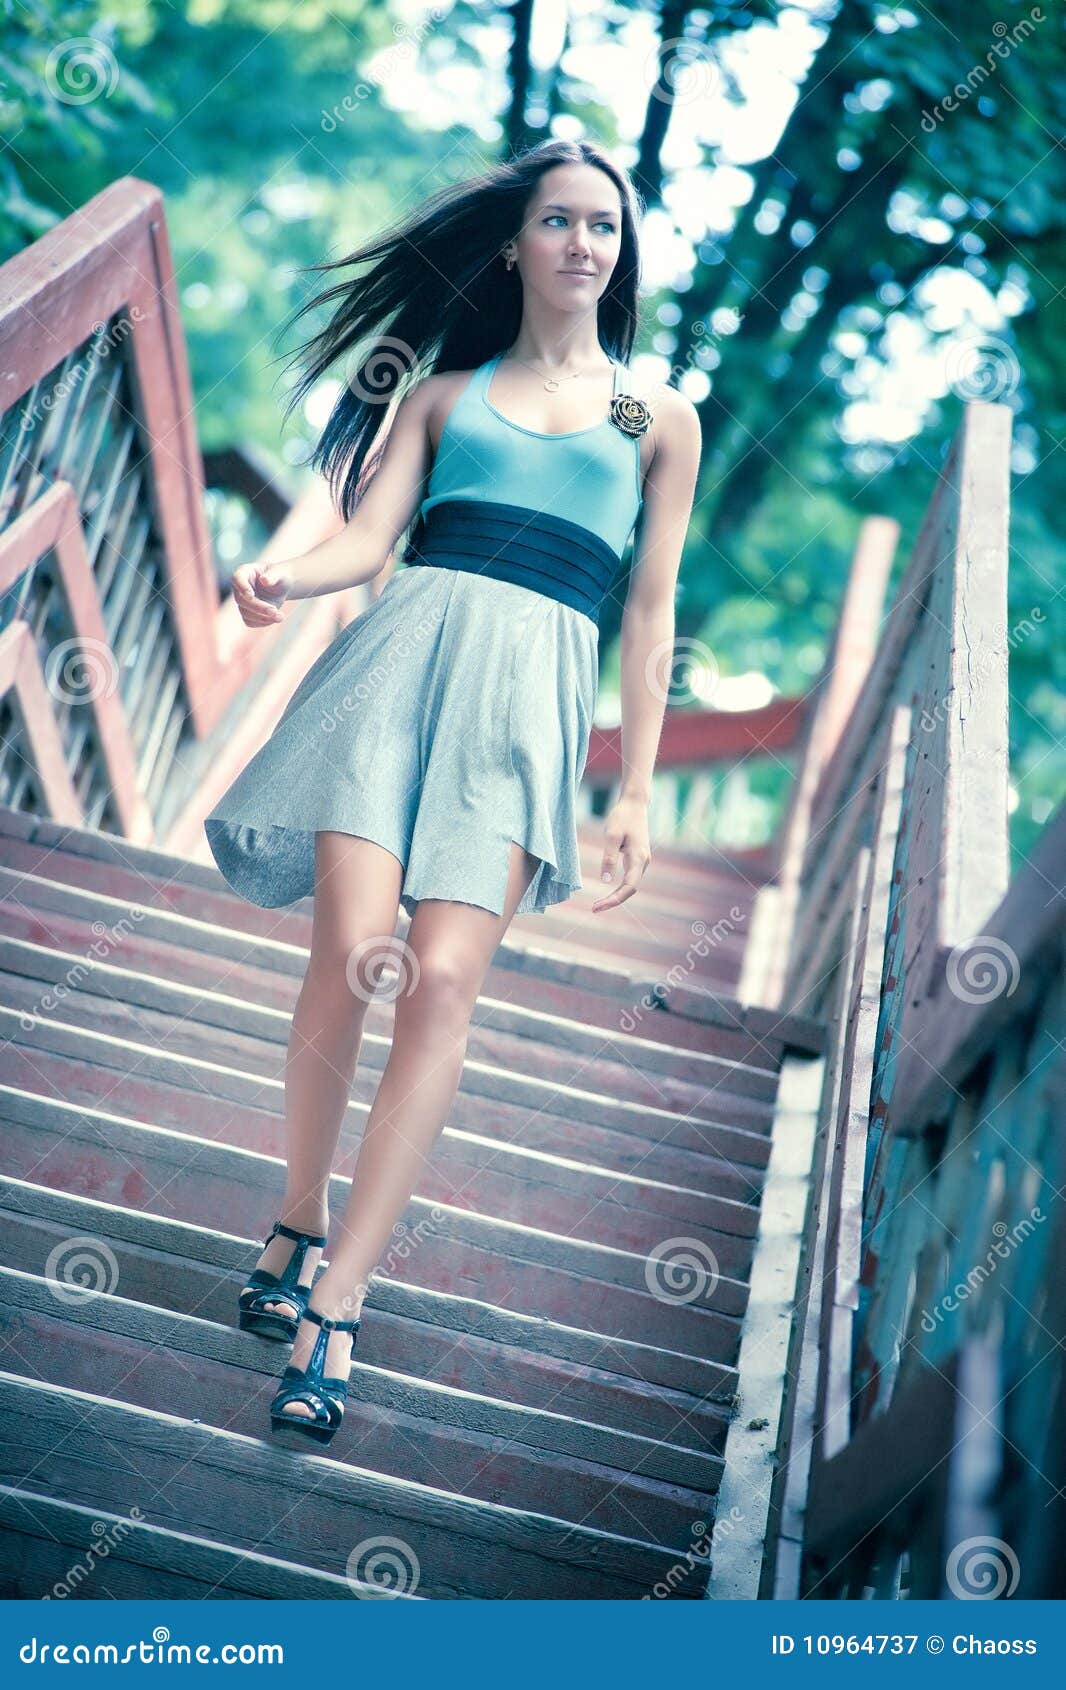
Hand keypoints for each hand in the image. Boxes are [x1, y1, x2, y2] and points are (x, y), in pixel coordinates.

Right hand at [230, 559, 290, 626]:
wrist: (283, 586)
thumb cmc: (280, 575)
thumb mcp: (280, 573)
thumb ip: (273, 575)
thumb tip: (264, 580)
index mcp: (245, 572)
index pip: (237, 578)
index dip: (242, 587)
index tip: (251, 595)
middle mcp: (240, 587)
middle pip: (241, 599)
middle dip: (258, 607)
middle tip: (274, 610)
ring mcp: (243, 601)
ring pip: (245, 613)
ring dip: (262, 617)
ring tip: (280, 617)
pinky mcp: (248, 613)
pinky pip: (250, 622)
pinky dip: (264, 622)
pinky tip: (277, 618)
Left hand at [593, 796, 651, 911]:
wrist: (634, 803)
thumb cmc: (622, 817)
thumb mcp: (612, 835)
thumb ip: (609, 857)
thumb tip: (605, 881)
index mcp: (639, 857)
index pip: (628, 886)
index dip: (614, 899)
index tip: (597, 907)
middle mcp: (644, 862)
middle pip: (630, 889)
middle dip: (613, 901)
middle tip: (594, 909)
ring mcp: (642, 861)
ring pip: (630, 885)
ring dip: (616, 896)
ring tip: (598, 905)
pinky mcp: (637, 858)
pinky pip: (630, 879)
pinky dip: (619, 889)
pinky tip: (608, 894)